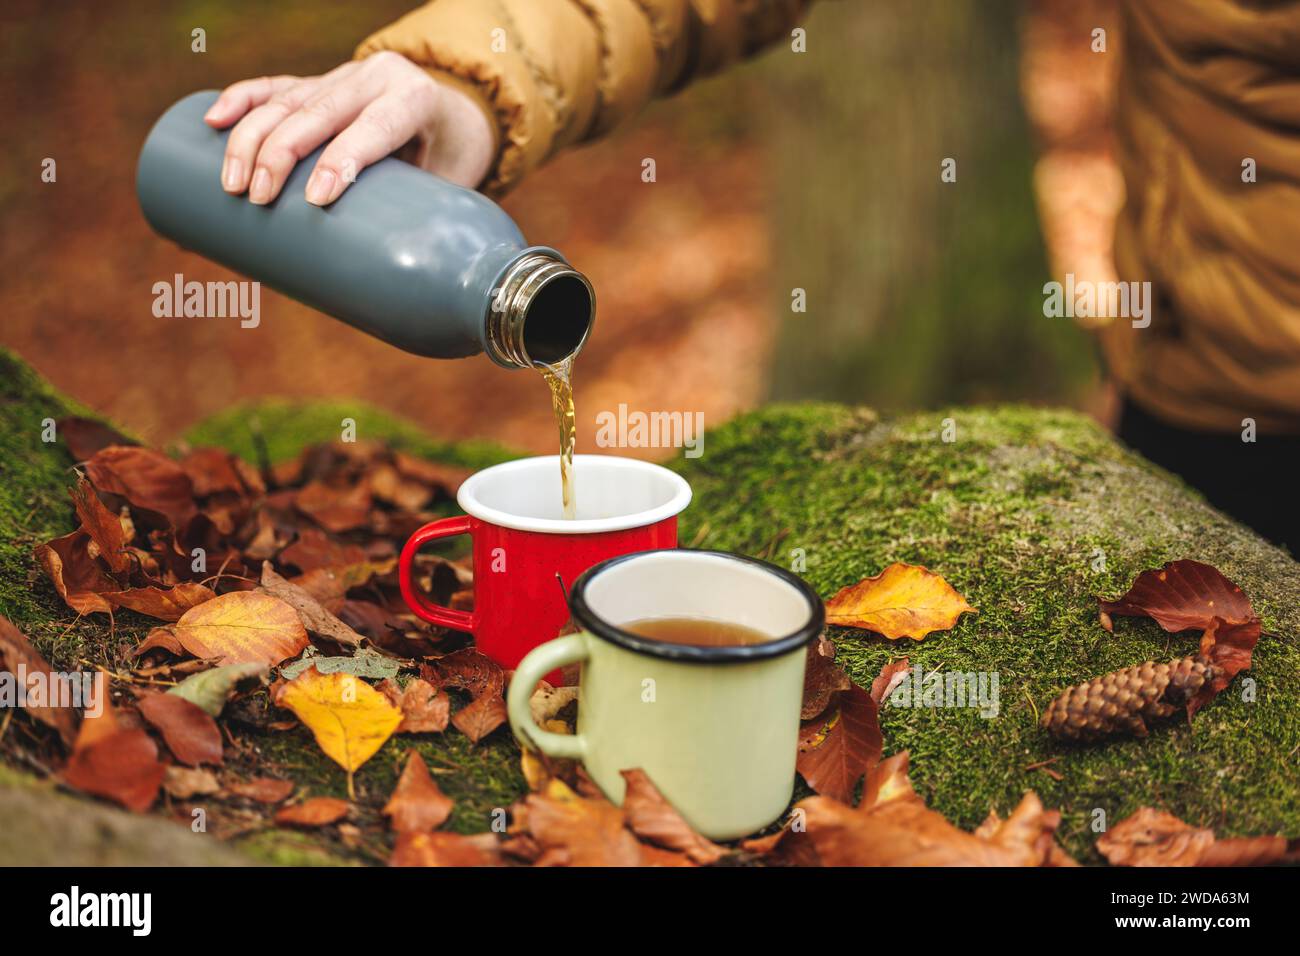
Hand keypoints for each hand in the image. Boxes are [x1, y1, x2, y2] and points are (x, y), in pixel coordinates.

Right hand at [204, 51, 495, 205]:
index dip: (343, 159)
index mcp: (414, 99)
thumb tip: (393, 289)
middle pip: (320, 111)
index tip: (315, 198)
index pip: (374, 126)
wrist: (451, 116)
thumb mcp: (449, 186)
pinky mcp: (316, 82)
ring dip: (251, 138)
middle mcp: (375, 79)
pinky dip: (240, 100)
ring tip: (231, 184)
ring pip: (288, 99)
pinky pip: (273, 86)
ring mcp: (342, 76)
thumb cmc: (447, 164)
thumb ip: (423, 223)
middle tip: (256, 199)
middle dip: (280, 153)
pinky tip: (214, 120)